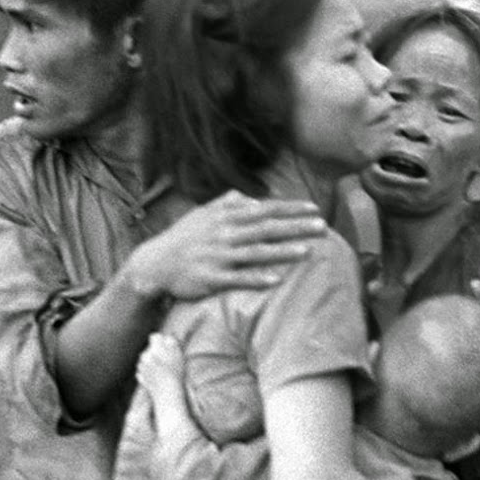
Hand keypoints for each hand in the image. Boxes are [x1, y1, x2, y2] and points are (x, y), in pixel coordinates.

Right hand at [127, 190, 325, 301]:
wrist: (155, 263)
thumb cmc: (184, 238)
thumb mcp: (203, 213)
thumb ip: (228, 203)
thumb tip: (251, 198)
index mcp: (225, 216)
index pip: (264, 210)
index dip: (290, 209)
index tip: (314, 209)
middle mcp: (225, 233)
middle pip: (266, 228)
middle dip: (296, 227)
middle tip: (323, 227)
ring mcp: (218, 255)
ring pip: (255, 252)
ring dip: (282, 251)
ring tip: (307, 252)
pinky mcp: (211, 277)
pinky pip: (237, 278)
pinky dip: (256, 278)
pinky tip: (276, 280)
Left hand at [134, 333, 185, 401]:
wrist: (167, 392)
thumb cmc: (176, 372)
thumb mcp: (178, 354)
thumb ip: (171, 342)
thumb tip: (165, 337)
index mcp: (154, 348)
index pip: (155, 337)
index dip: (162, 341)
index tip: (168, 347)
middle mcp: (145, 356)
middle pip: (150, 349)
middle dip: (157, 352)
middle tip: (168, 361)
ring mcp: (141, 367)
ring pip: (146, 360)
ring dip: (153, 363)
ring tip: (164, 371)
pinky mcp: (140, 377)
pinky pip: (144, 371)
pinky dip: (150, 373)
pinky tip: (158, 378)